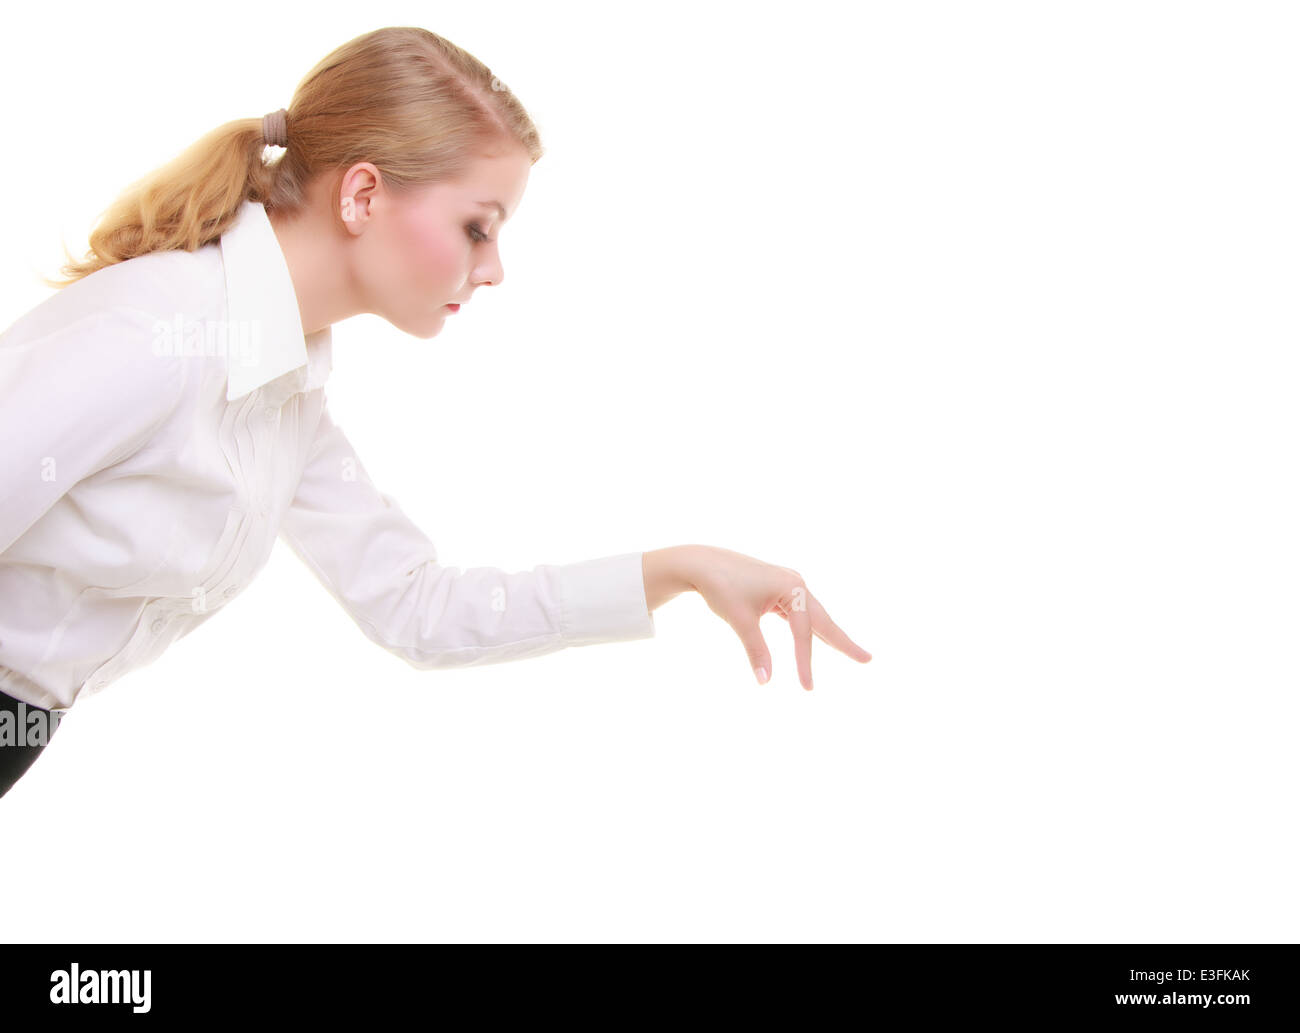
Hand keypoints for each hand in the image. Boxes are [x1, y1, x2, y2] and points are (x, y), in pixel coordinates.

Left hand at [651, 544, 871, 690]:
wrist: (703, 563)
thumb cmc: (721, 587)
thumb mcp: (740, 621)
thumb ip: (756, 651)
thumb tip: (765, 683)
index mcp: (791, 587)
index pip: (804, 632)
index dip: (805, 662)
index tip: (807, 688)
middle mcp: (796, 583)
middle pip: (823, 620)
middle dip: (844, 642)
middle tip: (868, 660)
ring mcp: (789, 584)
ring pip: (812, 617)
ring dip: (828, 635)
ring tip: (849, 651)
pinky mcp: (779, 587)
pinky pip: (799, 614)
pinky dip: (807, 629)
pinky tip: (810, 640)